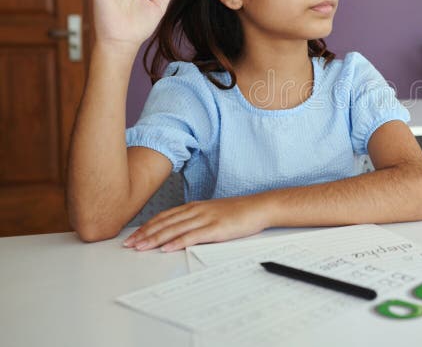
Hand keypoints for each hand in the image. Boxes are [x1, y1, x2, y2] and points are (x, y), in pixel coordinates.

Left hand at [123, 195, 266, 251]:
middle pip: (165, 223)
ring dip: (155, 239)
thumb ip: (197, 220)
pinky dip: (177, 242)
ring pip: (174, 229)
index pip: (165, 216)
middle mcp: (197, 211)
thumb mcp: (214, 212)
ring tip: (140, 247)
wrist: (260, 207)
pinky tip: (166, 248)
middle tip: (129, 244)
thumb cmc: (240, 211)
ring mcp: (206, 219)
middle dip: (145, 234)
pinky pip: (192, 236)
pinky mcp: (216, 229)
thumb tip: (181, 231)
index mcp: (195, 207)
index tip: (133, 235)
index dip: (147, 226)